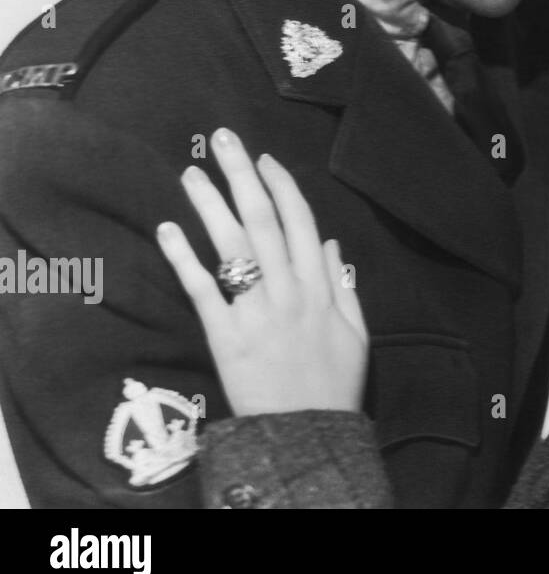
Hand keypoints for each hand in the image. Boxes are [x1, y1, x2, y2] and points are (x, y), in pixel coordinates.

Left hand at [156, 128, 368, 415]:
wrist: (306, 433)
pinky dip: (184, 257)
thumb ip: (344, 285)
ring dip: (211, 205)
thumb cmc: (333, 384)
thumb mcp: (356, 333)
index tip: (263, 159)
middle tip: (222, 140)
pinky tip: (167, 230)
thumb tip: (330, 243)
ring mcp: (256, 310)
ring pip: (233, 246)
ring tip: (191, 174)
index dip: (282, 186)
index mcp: (320, 286)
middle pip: (264, 221)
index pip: (301, 222)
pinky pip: (202, 289)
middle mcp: (288, 289)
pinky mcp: (225, 335)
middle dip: (242, 176)